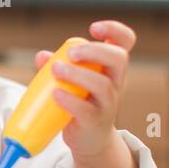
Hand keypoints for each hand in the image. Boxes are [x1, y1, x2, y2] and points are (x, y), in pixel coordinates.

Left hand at [34, 20, 134, 158]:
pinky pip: (87, 110)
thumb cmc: (81, 103)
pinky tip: (56, 94)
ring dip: (77, 74)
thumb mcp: (73, 81)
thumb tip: (42, 56)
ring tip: (56, 70)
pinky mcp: (95, 122)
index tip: (94, 28)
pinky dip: (70, 100)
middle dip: (95, 51)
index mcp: (112, 68)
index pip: (125, 42)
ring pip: (103, 85)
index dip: (115, 30)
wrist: (89, 139)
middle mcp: (116, 83)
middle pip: (119, 59)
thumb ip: (59, 65)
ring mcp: (108, 103)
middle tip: (72, 53)